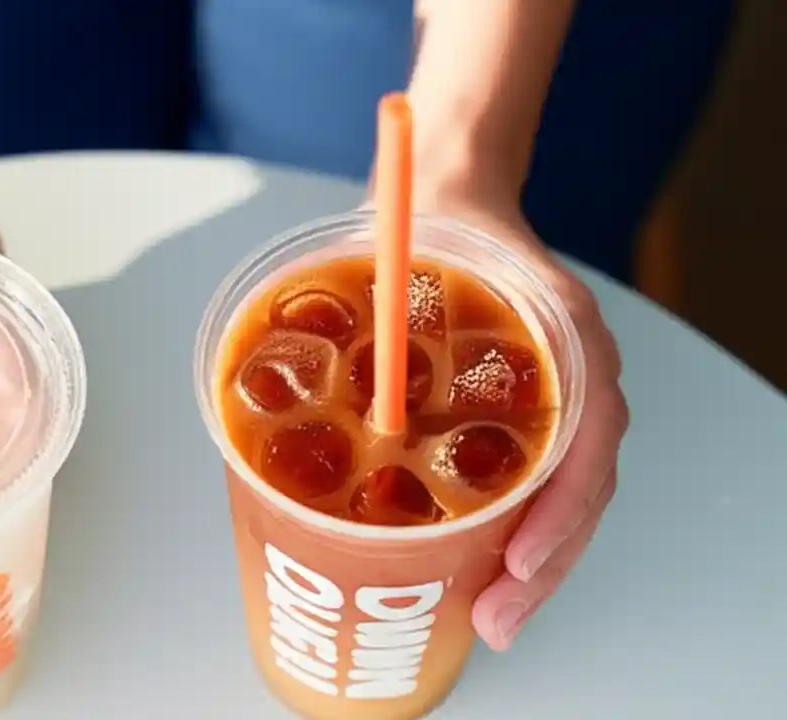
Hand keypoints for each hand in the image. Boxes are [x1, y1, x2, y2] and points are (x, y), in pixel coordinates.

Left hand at [414, 188, 629, 650]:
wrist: (455, 197)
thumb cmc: (439, 221)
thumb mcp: (407, 243)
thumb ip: (379, 291)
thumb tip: (312, 356)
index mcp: (564, 334)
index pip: (589, 437)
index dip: (557, 509)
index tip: (515, 563)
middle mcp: (574, 374)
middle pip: (580, 488)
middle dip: (541, 567)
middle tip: (495, 623)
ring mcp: (554, 399)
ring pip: (561, 498)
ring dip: (530, 565)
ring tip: (488, 618)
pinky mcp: (522, 417)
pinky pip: (532, 484)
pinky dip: (510, 532)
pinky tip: (473, 572)